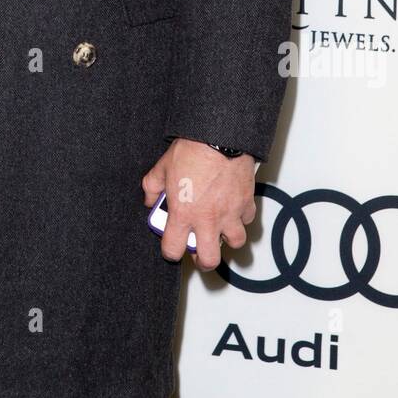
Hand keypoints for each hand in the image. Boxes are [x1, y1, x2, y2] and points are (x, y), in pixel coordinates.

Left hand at [142, 138, 257, 269]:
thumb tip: (150, 199)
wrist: (218, 136)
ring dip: (227, 238)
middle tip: (200, 250)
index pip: (173, 250)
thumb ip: (152, 187)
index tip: (172, 246)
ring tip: (220, 228)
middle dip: (203, 260)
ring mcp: (230, 213)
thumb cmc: (191, 150)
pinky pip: (247, 219)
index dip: (171, 251)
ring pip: (235, 242)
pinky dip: (241, 217)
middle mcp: (208, 220)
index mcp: (183, 214)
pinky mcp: (246, 203)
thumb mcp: (162, 167)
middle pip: (209, 260)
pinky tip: (233, 207)